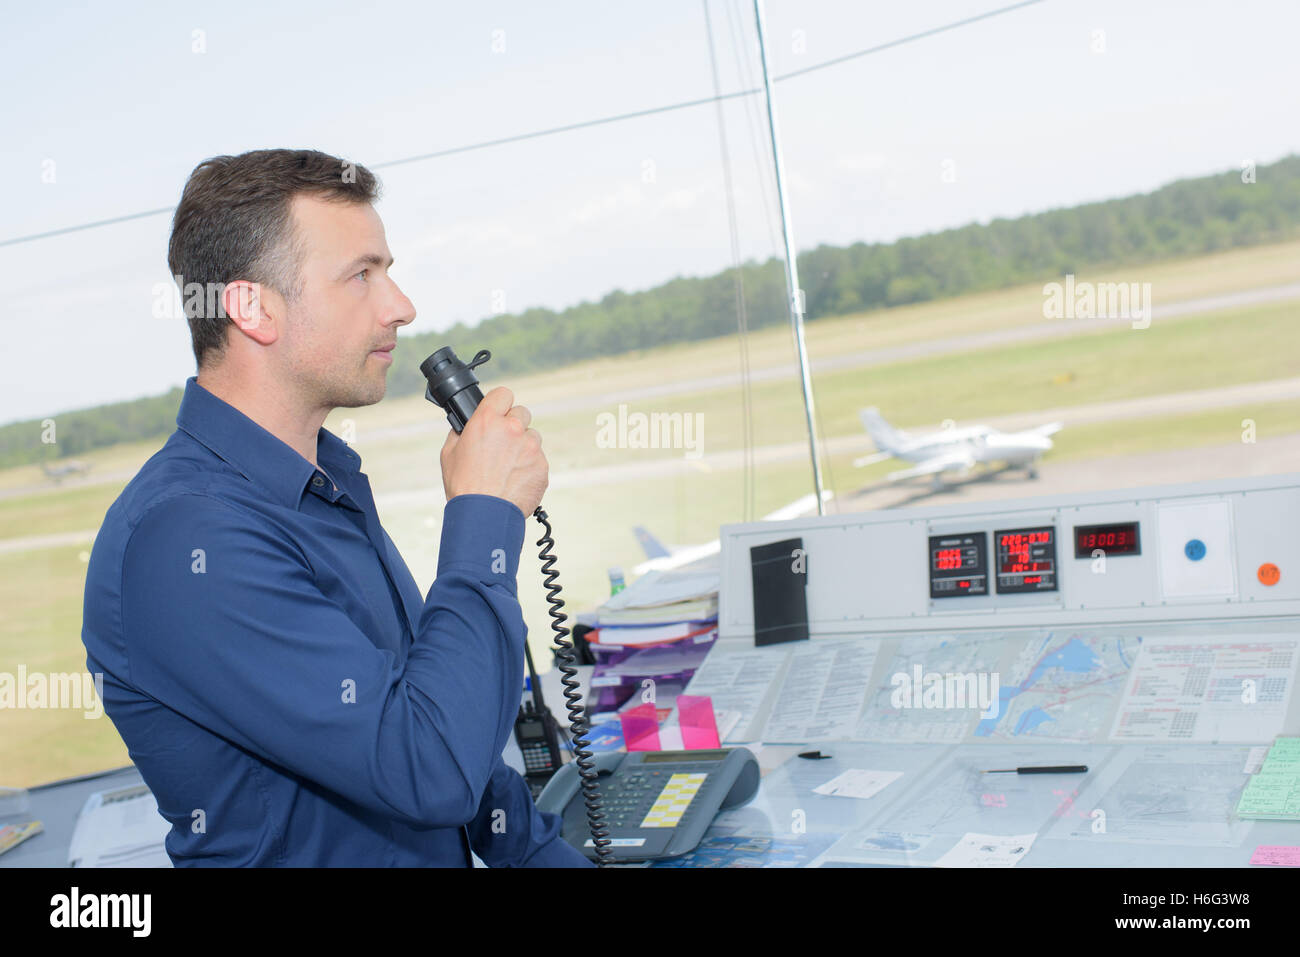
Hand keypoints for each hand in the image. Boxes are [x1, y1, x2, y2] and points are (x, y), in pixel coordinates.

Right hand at [440, 386, 546, 515]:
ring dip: (523, 446)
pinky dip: (530, 467)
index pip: (503, 394)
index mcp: (487, 421)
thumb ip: (460, 433)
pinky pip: (539, 459)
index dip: (500, 403)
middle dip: (513, 425)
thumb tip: (466, 426)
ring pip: (532, 437)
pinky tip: (515, 480)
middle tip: (502, 444)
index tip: (499, 411)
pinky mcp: (542, 466)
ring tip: (507, 467)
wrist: (484, 515)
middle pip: (522, 413)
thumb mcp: (449, 453)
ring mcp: (530, 447)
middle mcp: (512, 429)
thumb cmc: (464, 487)